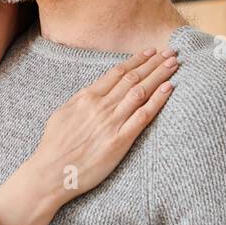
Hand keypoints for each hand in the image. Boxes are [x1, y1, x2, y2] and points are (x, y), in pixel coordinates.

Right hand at [33, 47, 178, 207]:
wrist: (51, 172)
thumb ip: (80, 101)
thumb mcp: (62, 114)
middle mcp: (101, 106)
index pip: (117, 73)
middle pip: (133, 78)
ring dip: (159, 75)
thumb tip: (92, 92)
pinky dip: (157, 101)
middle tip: (171, 52)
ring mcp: (111, 123)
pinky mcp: (119, 141)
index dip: (137, 60)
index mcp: (86, 97)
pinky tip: (169, 88)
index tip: (150, 52)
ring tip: (174, 64)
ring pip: (140, 92)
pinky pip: (143, 116)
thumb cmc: (54, 146)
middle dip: (154, 63)